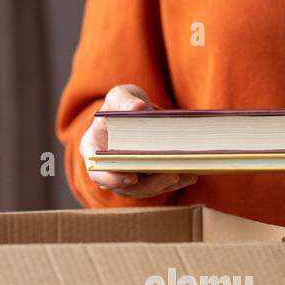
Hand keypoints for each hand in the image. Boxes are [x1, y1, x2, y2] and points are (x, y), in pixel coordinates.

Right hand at [79, 84, 197, 197]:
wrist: (135, 114)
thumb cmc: (123, 105)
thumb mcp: (121, 95)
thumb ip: (125, 100)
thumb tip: (138, 107)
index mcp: (93, 147)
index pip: (96, 169)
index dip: (111, 178)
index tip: (131, 178)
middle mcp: (107, 167)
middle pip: (124, 185)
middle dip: (148, 184)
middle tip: (171, 176)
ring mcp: (125, 177)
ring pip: (143, 189)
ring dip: (165, 185)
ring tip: (186, 174)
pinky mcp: (143, 181)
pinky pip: (156, 186)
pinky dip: (174, 182)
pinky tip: (190, 174)